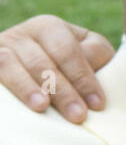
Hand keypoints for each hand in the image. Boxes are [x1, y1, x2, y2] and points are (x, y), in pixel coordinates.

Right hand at [0, 15, 114, 121]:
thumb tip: (95, 76)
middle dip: (62, 90)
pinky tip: (13, 103)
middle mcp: (22, 34)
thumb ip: (94, 57)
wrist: (27, 68)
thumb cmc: (68, 66)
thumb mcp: (85, 54)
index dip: (83, 78)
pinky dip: (6, 84)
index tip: (98, 105)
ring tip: (42, 107)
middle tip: (77, 116)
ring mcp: (1, 48)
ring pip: (11, 65)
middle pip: (42, 61)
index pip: (68, 51)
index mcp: (50, 28)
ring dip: (27, 87)